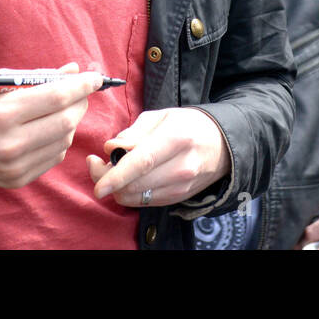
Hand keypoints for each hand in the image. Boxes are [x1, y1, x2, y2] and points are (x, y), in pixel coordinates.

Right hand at [0, 62, 103, 187]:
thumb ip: (37, 78)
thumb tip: (73, 71)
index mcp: (3, 112)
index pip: (58, 97)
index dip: (82, 86)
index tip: (95, 77)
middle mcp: (11, 143)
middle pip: (66, 121)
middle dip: (80, 102)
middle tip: (80, 91)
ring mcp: (15, 166)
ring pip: (64, 140)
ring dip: (70, 121)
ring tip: (61, 108)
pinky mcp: (16, 180)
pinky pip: (53, 158)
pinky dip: (59, 140)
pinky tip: (48, 129)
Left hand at [86, 107, 230, 207]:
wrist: (221, 144)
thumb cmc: (186, 124)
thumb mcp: (161, 116)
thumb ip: (133, 132)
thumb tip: (110, 148)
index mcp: (176, 138)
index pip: (142, 162)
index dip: (117, 176)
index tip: (98, 185)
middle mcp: (182, 167)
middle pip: (136, 184)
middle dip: (109, 180)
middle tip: (98, 164)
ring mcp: (181, 187)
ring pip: (137, 197)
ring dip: (118, 188)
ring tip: (114, 168)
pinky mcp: (178, 198)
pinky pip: (145, 202)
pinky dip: (130, 193)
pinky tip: (129, 178)